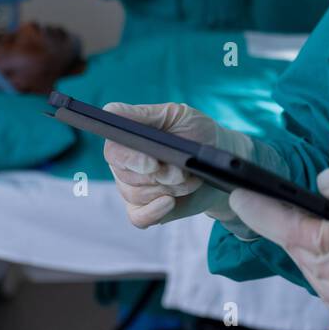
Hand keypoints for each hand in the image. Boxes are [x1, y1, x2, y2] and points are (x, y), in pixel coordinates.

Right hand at [102, 102, 241, 228]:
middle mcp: (126, 164)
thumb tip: (111, 112)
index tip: (152, 163)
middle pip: (126, 177)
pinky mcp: (145, 209)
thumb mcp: (177, 115)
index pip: (113, 150)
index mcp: (128, 138)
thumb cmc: (197, 133)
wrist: (218, 164)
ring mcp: (133, 188)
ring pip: (137, 195)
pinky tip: (170, 202)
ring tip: (189, 179)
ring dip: (167, 189)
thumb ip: (144, 114)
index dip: (130, 159)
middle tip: (182, 172)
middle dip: (159, 176)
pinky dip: (154, 212)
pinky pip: (139, 217)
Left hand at [228, 169, 328, 329]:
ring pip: (307, 264)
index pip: (294, 229)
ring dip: (307, 242)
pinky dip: (322, 260)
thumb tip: (323, 180)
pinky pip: (321, 280)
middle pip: (296, 246)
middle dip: (286, 221)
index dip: (262, 211)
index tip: (239, 193)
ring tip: (322, 221)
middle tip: (278, 196)